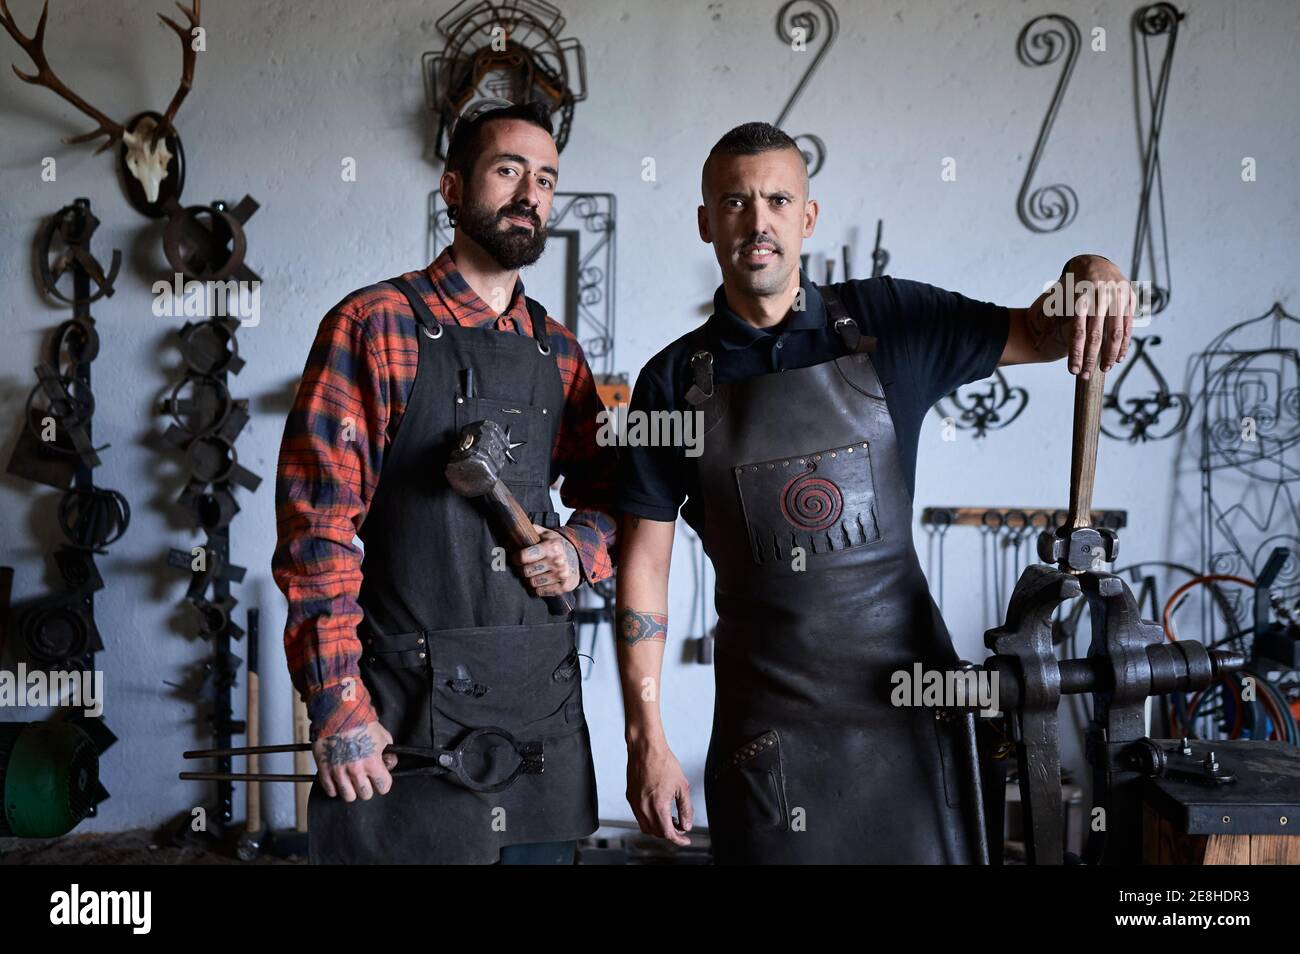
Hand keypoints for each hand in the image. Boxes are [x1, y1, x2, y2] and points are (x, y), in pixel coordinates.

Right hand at [313, 721, 395, 801]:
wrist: (338, 712)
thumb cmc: (361, 722)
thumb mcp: (383, 736)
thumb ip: (389, 753)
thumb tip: (389, 764)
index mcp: (372, 762)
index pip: (383, 787)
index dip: (383, 783)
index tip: (380, 779)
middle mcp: (356, 770)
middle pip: (365, 794)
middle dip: (367, 788)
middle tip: (365, 780)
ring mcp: (338, 771)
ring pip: (348, 796)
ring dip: (351, 791)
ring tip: (351, 782)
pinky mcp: (324, 769)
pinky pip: (330, 790)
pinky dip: (334, 788)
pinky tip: (338, 780)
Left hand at [511, 526, 580, 596]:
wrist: (578, 556)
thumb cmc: (558, 546)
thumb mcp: (545, 533)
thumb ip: (528, 532)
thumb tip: (509, 539)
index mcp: (551, 546)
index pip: (524, 556)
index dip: (516, 558)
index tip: (517, 558)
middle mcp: (558, 561)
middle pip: (526, 572)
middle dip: (522, 569)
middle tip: (526, 566)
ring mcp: (561, 575)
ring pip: (532, 583)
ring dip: (530, 579)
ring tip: (534, 573)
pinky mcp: (564, 587)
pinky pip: (541, 592)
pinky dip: (538, 588)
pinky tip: (541, 581)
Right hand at [627, 742, 692, 845]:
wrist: (645, 748)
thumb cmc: (663, 762)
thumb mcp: (682, 787)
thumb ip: (685, 809)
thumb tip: (686, 824)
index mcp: (657, 805)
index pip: (667, 833)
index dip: (678, 839)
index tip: (684, 840)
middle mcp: (643, 807)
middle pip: (656, 832)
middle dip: (669, 833)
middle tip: (680, 827)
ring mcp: (635, 802)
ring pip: (645, 826)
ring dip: (658, 827)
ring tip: (670, 818)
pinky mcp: (630, 796)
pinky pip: (639, 815)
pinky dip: (649, 818)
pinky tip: (658, 809)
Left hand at [1061, 254, 1133, 377]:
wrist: (1094, 262)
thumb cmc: (1072, 287)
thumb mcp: (1059, 300)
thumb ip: (1050, 323)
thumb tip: (1037, 347)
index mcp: (1079, 298)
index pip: (1077, 332)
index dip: (1075, 353)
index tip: (1072, 371)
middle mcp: (1099, 297)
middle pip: (1096, 335)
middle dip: (1090, 358)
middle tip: (1085, 375)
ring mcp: (1116, 297)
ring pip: (1115, 332)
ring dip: (1111, 354)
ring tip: (1105, 368)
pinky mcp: (1129, 298)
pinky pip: (1128, 325)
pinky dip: (1124, 343)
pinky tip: (1119, 357)